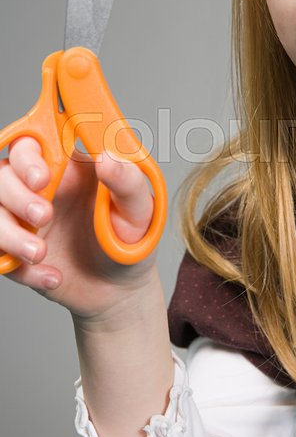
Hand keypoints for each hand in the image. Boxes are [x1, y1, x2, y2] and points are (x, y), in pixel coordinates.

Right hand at [0, 136, 159, 320]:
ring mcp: (24, 221)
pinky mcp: (15, 253)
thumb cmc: (132, 243)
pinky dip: (20, 268)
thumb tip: (108, 157)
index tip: (41, 178)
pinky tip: (52, 277)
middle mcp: (41, 190)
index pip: (32, 145)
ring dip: (9, 234)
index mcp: (69, 168)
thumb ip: (128, 183)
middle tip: (44, 216)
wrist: (121, 292)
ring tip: (40, 254)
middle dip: (17, 196)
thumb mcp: (140, 212)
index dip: (27, 157)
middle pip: (2, 175)